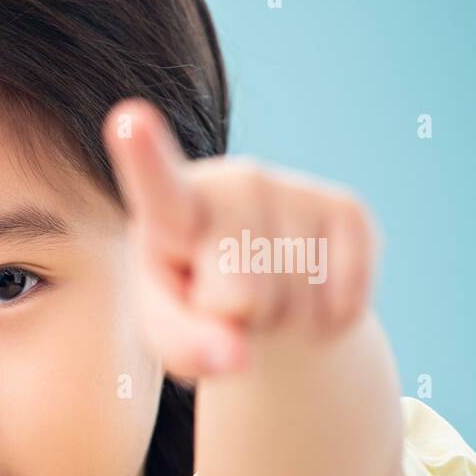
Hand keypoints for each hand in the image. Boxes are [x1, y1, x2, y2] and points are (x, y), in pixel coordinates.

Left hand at [102, 98, 378, 379]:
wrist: (264, 299)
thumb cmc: (195, 312)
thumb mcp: (170, 333)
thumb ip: (182, 345)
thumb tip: (235, 355)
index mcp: (169, 210)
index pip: (158, 188)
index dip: (145, 157)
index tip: (127, 120)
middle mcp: (233, 183)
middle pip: (240, 295)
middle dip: (236, 322)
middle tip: (228, 305)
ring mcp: (293, 188)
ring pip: (294, 305)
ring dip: (280, 323)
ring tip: (265, 298)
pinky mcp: (348, 210)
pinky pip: (341, 303)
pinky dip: (323, 323)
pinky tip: (306, 295)